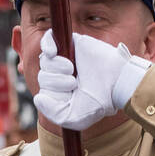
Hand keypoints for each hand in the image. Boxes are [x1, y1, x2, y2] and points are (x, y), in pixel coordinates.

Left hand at [34, 29, 149, 131]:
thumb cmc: (98, 102)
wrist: (116, 82)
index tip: (69, 95)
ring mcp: (65, 58)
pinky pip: (48, 38)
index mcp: (61, 92)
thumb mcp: (73, 117)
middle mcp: (61, 75)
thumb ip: (53, 112)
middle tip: (73, 83)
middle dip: (55, 81)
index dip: (52, 93)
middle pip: (43, 75)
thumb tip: (38, 97)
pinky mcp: (71, 42)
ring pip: (45, 60)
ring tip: (72, 70)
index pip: (44, 90)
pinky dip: (46, 44)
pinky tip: (52, 52)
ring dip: (56, 67)